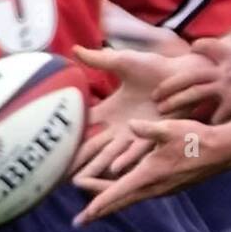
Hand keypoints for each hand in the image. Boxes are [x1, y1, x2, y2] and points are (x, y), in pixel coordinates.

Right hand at [70, 46, 214, 180]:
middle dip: (76, 160)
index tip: (47, 146)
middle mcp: (119, 126)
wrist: (182, 74)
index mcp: (110, 110)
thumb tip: (73, 50)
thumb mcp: (122, 62)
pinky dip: (125, 158)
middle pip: (92, 146)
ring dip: (96, 166)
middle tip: (56, 175)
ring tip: (79, 181)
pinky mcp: (153, 135)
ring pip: (110, 154)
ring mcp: (135, 132)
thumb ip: (99, 60)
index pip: (83, 125)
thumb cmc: (154, 68)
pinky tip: (114, 168)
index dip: (67, 135)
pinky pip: (137, 150)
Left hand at [73, 118, 230, 224]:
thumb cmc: (197, 138)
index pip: (116, 193)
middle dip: (98, 209)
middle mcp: (154, 187)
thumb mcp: (170, 128)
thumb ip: (147, 128)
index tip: (81, 218)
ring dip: (112, 201)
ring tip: (94, 203)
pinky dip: (127, 194)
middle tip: (80, 220)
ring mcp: (163, 189)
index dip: (96, 205)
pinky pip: (142, 194)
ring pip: (131, 198)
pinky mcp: (170, 186)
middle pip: (120, 202)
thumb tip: (130, 124)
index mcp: (149, 174)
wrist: (224, 151)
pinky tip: (122, 189)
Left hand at [153, 22, 230, 122]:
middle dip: (171, 85)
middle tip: (156, 94)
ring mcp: (226, 87)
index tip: (189, 52)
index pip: (206, 47)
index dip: (198, 49)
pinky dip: (208, 123)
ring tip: (162, 110)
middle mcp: (222, 71)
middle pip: (189, 76)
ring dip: (176, 102)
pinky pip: (217, 117)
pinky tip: (198, 131)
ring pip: (193, 94)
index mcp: (229, 54)